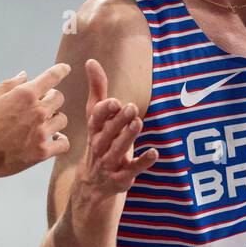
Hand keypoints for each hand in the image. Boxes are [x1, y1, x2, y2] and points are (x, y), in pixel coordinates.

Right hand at [0, 63, 70, 179]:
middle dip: (52, 98)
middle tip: (43, 103)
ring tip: (45, 123)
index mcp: (25, 95)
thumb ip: (9, 85)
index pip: (51, 77)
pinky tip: (55, 139)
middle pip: (59, 98)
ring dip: (55, 119)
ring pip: (62, 120)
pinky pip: (63, 143)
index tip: (65, 69)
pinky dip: (61, 140)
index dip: (60, 70)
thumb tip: (24, 76)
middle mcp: (37, 112)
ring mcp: (41, 132)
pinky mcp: (42, 152)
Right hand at [77, 58, 157, 196]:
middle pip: (107, 134)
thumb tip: (91, 61)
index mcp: (93, 130)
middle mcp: (99, 146)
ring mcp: (109, 163)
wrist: (91, 185)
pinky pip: (132, 169)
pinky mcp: (122, 177)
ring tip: (138, 122)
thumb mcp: (95, 118)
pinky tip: (154, 153)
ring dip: (128, 137)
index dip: (104, 111)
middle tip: (130, 107)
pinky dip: (143, 162)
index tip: (114, 102)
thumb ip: (97, 90)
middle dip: (118, 121)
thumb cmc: (98, 142)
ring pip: (117, 150)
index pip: (95, 119)